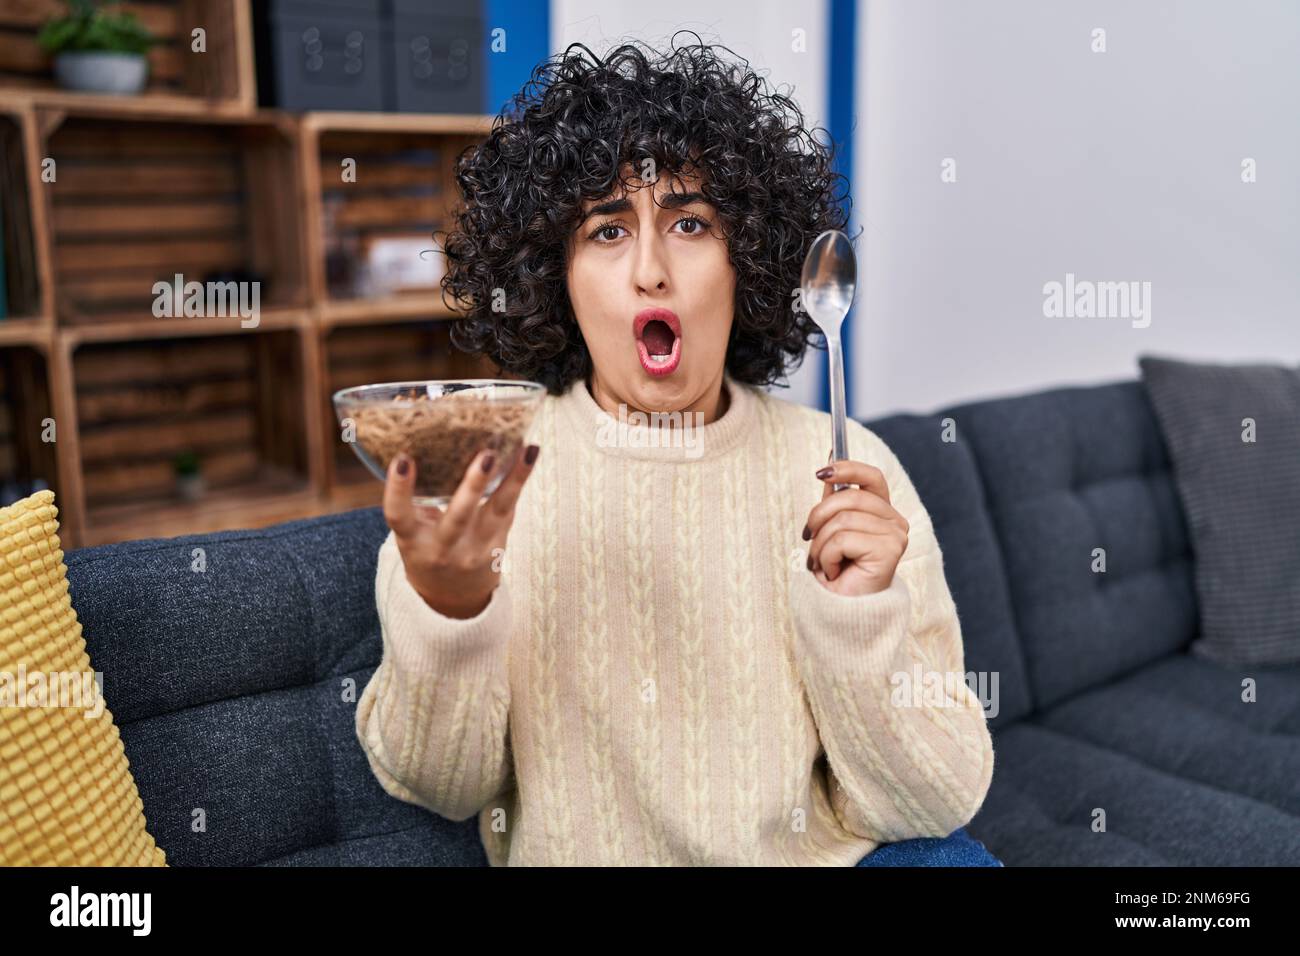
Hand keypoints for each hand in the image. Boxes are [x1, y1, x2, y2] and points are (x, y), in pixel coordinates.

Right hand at [383, 443, 539, 618]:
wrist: (452, 600)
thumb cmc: (427, 551)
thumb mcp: (411, 534)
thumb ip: (415, 501)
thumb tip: (424, 445)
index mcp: (413, 542)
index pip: (399, 516)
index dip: (398, 490)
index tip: (402, 460)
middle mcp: (445, 549)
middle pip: (459, 517)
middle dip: (474, 485)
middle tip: (488, 454)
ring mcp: (475, 550)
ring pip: (498, 510)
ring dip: (515, 478)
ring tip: (528, 450)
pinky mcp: (499, 545)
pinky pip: (508, 508)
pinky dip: (518, 481)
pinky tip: (528, 455)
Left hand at [802, 456, 908, 595]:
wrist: (843, 612)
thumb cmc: (837, 572)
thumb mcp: (830, 530)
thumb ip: (833, 501)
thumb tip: (828, 469)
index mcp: (883, 513)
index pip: (872, 477)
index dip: (847, 468)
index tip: (821, 472)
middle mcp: (895, 522)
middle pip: (849, 498)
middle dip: (818, 517)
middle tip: (808, 538)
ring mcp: (895, 535)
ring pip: (842, 520)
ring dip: (820, 544)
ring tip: (822, 563)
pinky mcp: (889, 550)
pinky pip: (842, 539)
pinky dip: (826, 557)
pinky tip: (833, 572)